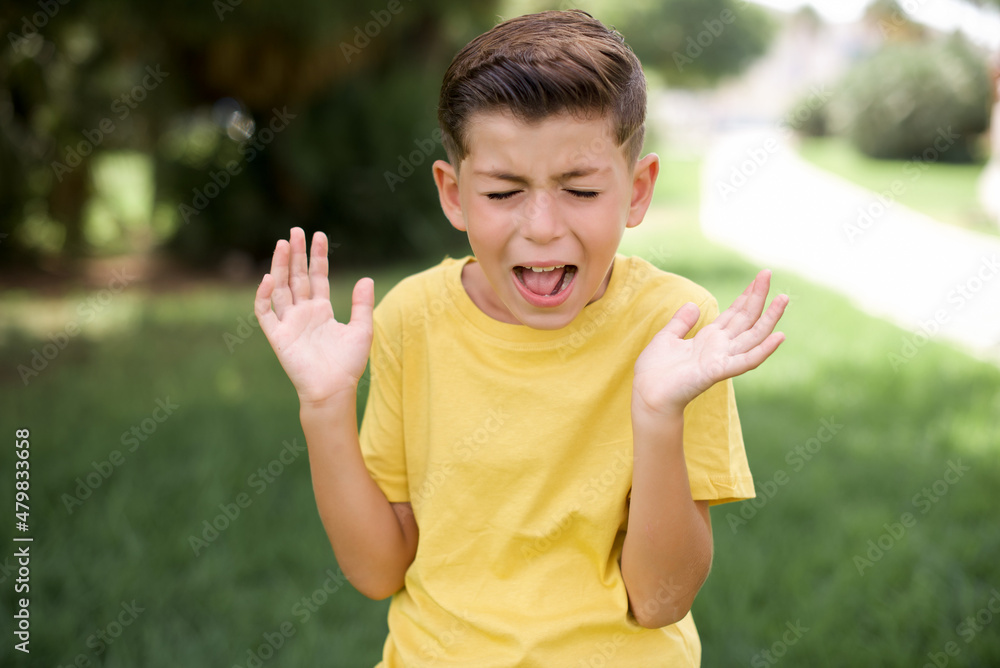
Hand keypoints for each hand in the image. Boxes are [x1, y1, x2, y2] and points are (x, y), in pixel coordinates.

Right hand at [254, 227, 373, 405]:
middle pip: (297, 277)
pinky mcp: (277, 336)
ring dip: (280, 266)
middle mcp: (303, 312)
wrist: (333, 390)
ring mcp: (289, 322)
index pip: (317, 276)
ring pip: (280, 288)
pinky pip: (266, 312)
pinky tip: (269, 278)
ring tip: (282, 243)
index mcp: (321, 310)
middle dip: (296, 254)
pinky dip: (264, 296)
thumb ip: (362, 304)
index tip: (318, 235)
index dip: (317, 256)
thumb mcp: (362, 330)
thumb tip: (366, 278)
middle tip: (295, 230)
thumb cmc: (348, 365)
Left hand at [633, 269, 787, 415]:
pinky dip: (764, 350)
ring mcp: (722, 359)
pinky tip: (779, 336)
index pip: (734, 314)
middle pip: (746, 319)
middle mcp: (720, 348)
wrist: (647, 395)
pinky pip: (746, 360)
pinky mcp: (718, 371)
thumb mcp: (666, 338)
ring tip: (783, 298)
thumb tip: (693, 305)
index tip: (759, 277)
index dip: (746, 296)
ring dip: (769, 318)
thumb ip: (680, 323)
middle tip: (767, 272)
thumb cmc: (655, 372)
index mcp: (708, 339)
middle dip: (757, 297)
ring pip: (753, 336)